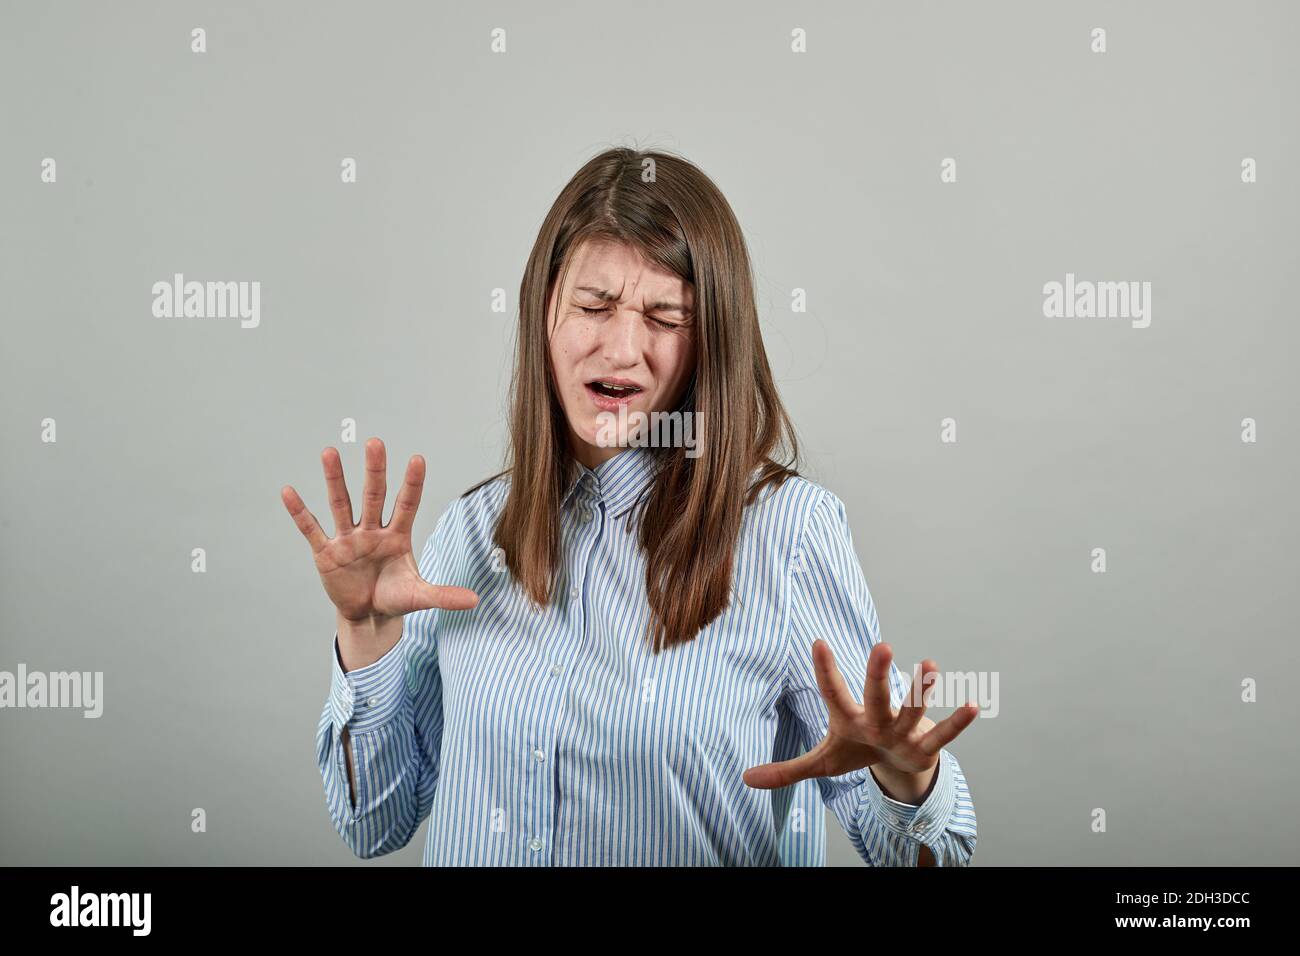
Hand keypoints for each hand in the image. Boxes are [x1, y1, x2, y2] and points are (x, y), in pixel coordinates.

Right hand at [280, 437, 478, 623]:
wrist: (368, 614)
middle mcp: (373, 530)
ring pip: (341, 503)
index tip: (418, 459)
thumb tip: (477, 601)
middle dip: (375, 470)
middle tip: (375, 442)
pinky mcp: (326, 552)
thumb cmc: (395, 597)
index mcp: (398, 536)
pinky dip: (299, 512)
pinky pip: (312, 528)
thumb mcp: (419, 597)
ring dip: (335, 479)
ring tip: (329, 452)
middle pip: (373, 495)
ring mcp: (348, 539)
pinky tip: (288, 492)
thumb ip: (444, 595)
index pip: (406, 504)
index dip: (411, 484)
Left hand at [742, 639, 976, 797]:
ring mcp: (902, 730)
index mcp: (849, 718)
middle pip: (875, 695)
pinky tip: (972, 705)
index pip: (833, 693)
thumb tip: (745, 779)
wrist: (893, 759)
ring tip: (929, 665)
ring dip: (921, 691)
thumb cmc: (856, 749)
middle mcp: (876, 718)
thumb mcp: (821, 762)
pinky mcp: (924, 747)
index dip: (825, 671)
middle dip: (877, 674)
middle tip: (882, 645)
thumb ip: (786, 770)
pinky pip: (943, 736)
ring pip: (911, 710)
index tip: (817, 642)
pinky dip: (957, 724)